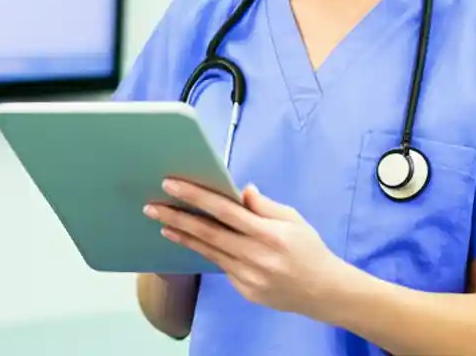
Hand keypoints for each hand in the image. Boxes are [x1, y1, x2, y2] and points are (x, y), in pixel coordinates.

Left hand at [144, 179, 351, 317]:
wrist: (324, 292)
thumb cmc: (309, 249)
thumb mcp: (293, 220)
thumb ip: (263, 205)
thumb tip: (239, 190)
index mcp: (269, 234)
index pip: (224, 210)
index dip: (195, 196)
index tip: (171, 184)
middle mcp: (256, 256)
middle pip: (208, 232)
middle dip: (176, 217)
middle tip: (151, 206)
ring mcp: (249, 277)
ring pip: (207, 251)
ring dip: (182, 235)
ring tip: (161, 222)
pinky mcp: (244, 290)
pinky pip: (219, 265)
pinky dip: (202, 250)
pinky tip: (186, 239)